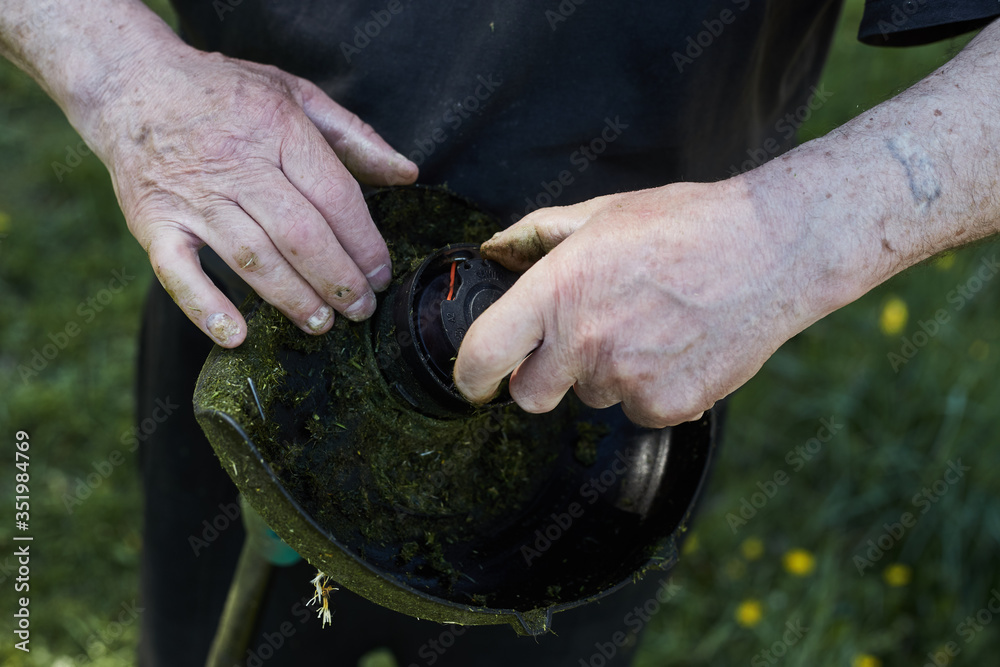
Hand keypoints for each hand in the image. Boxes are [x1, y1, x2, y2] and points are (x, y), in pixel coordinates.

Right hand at [91, 40, 416, 345]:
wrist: (129, 81)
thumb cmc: (224, 92)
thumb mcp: (295, 93)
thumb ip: (354, 136)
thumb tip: (408, 174)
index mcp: (278, 129)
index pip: (335, 197)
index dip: (364, 243)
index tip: (381, 274)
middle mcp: (236, 164)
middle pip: (299, 234)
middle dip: (338, 280)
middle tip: (361, 309)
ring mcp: (192, 196)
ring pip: (251, 258)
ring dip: (291, 298)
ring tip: (322, 325)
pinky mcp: (151, 221)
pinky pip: (177, 271)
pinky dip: (204, 307)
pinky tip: (236, 336)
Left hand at [453, 180, 826, 426]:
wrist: (774, 250)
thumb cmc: (688, 224)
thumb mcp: (602, 213)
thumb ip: (538, 237)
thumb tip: (495, 252)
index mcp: (558, 290)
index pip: (482, 356)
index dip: (470, 374)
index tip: (475, 377)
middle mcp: (585, 342)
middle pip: (529, 396)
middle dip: (542, 375)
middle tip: (578, 340)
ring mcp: (627, 380)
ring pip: (590, 397)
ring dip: (605, 373)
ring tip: (649, 325)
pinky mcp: (667, 406)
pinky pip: (637, 409)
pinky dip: (650, 387)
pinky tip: (677, 346)